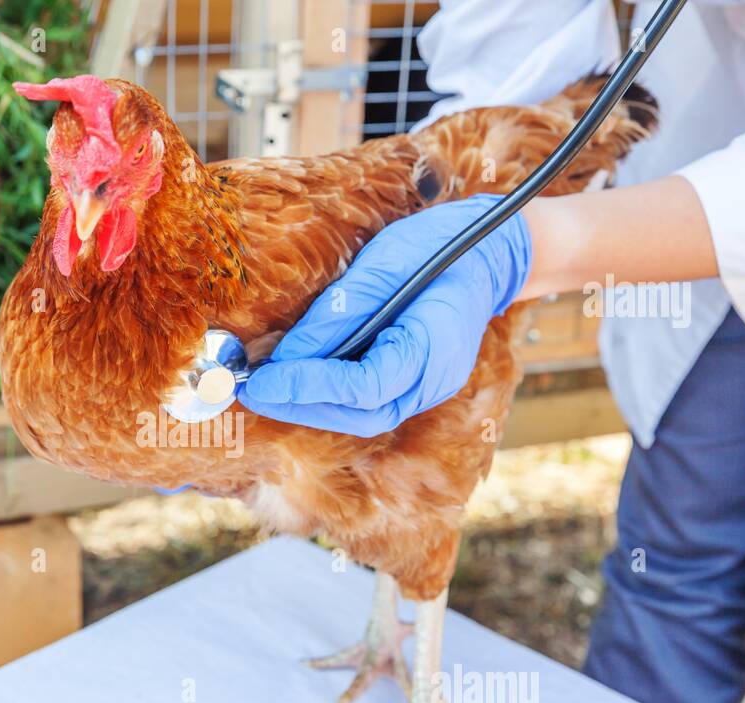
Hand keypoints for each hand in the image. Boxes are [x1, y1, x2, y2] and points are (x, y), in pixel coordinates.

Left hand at [238, 194, 531, 436]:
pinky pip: (369, 399)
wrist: (491, 248)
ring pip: (363, 414)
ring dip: (312, 405)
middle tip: (253, 391)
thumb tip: (287, 355)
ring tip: (268, 389)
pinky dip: (332, 394)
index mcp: (434, 348)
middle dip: (302, 405)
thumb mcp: (383, 265)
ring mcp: (429, 385)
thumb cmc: (442, 245)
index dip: (308, 386)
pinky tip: (300, 380)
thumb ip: (338, 315)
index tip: (262, 381)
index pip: (364, 387)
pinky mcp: (416, 380)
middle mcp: (434, 380)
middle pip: (360, 413)